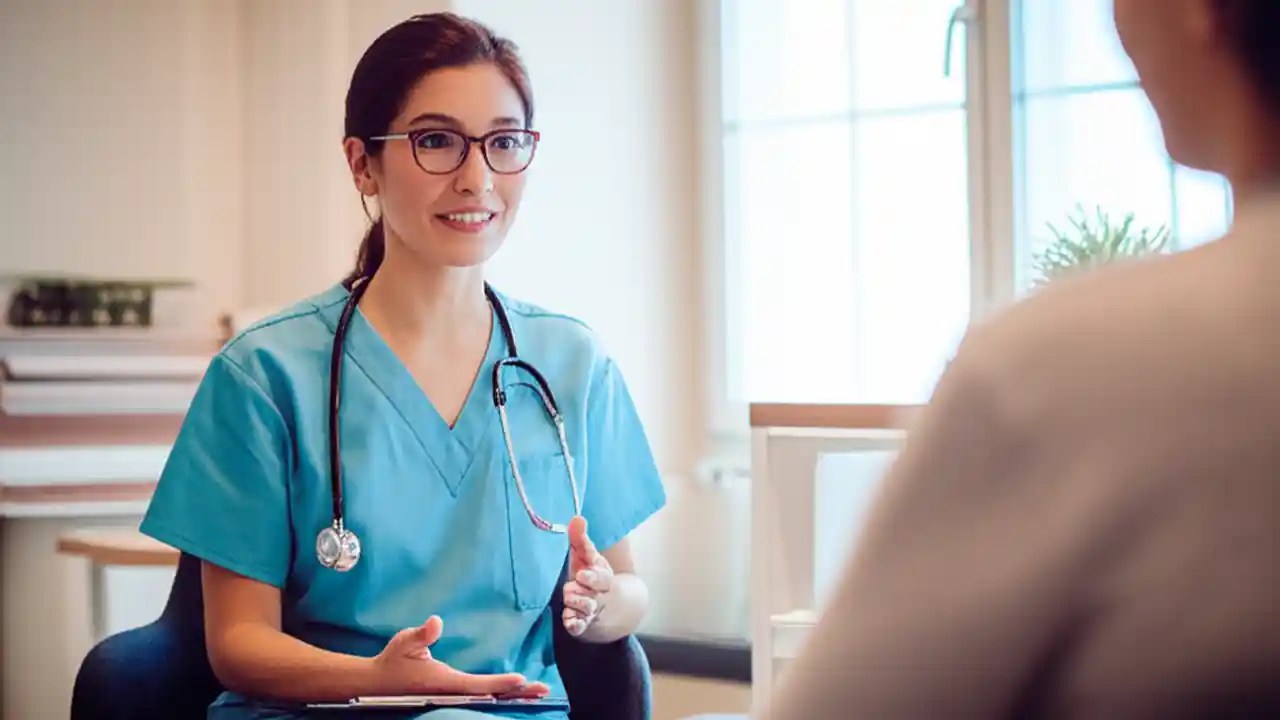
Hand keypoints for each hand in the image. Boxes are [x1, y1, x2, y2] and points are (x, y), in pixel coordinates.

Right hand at [371, 616, 549, 696]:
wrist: (376, 683)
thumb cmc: (392, 660)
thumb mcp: (404, 642)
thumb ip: (421, 634)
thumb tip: (436, 621)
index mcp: (445, 682)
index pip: (478, 685)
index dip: (500, 683)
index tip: (522, 679)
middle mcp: (452, 693)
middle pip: (490, 696)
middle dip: (517, 693)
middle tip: (543, 690)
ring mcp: (452, 696)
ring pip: (487, 698)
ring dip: (512, 695)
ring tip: (536, 691)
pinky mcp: (451, 694)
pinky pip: (480, 696)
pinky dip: (498, 694)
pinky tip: (511, 692)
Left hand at [562, 516, 613, 636]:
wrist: (604, 603)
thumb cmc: (589, 572)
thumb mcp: (586, 556)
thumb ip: (580, 539)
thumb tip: (577, 517)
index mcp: (602, 575)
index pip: (601, 576)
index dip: (592, 576)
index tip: (582, 574)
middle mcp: (598, 593)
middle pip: (593, 593)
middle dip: (582, 591)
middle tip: (571, 588)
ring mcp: (590, 609)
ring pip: (586, 609)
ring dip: (577, 603)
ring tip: (569, 597)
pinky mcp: (581, 622)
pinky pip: (579, 626)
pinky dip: (575, 624)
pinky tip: (569, 621)